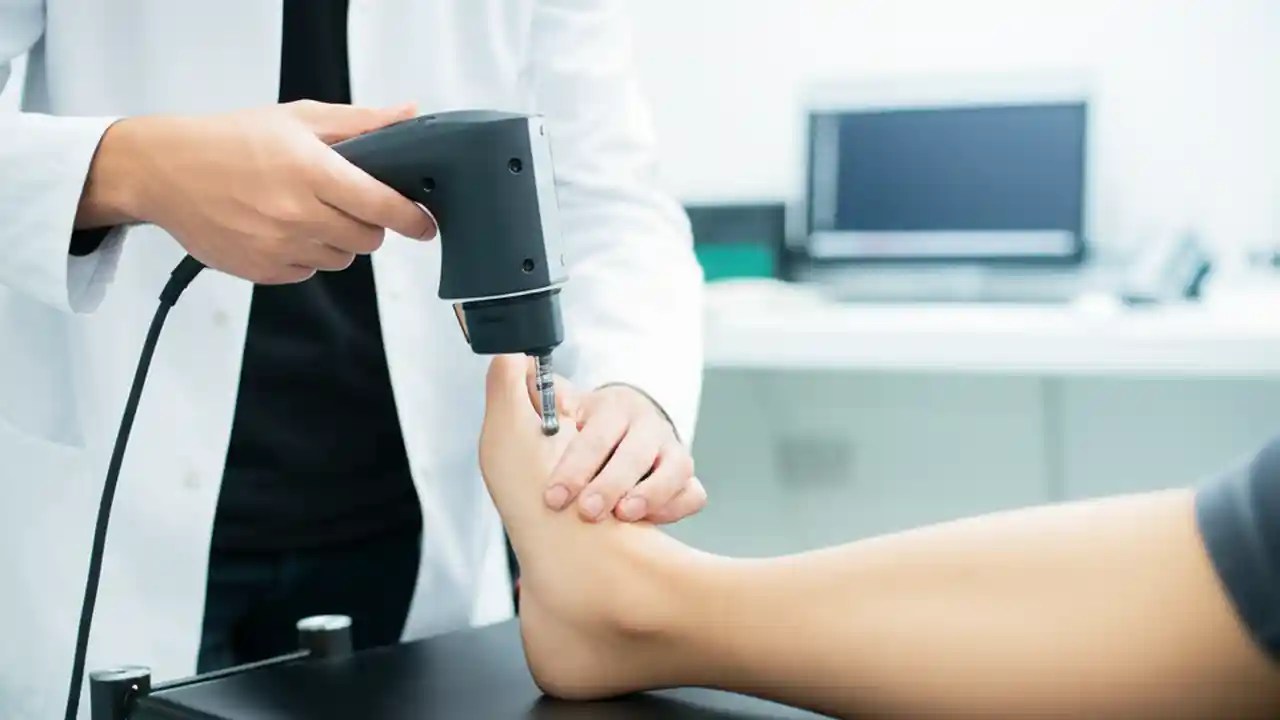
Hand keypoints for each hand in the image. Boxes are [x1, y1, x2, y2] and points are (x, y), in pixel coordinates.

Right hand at [77, 100, 436, 283]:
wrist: (165, 171)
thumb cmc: (230, 141)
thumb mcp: (298, 119)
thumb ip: (360, 122)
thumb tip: (408, 116)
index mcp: (312, 172)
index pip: (383, 207)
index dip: (413, 218)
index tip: (425, 224)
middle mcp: (298, 214)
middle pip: (368, 239)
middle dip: (368, 223)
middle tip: (348, 203)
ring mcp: (280, 247)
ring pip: (341, 259)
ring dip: (336, 240)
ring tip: (306, 212)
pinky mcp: (263, 271)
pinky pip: (308, 273)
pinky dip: (305, 255)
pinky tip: (282, 228)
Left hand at [529, 367, 705, 524]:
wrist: (616, 437)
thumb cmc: (580, 430)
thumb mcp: (557, 407)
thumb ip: (538, 392)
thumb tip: (514, 363)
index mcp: (613, 407)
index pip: (598, 434)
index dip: (576, 466)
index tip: (554, 496)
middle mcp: (646, 425)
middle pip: (637, 453)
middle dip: (610, 484)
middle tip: (587, 512)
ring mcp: (670, 450)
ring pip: (676, 469)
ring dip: (650, 495)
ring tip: (623, 516)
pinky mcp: (685, 477)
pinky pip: (693, 493)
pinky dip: (675, 507)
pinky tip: (649, 522)